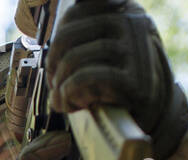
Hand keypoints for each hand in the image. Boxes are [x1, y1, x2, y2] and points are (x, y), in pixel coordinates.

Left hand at [46, 0, 187, 159]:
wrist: (143, 120)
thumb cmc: (113, 87)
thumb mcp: (98, 55)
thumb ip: (80, 36)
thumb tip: (44, 19)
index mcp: (123, 11)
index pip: (75, 13)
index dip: (56, 42)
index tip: (54, 66)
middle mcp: (132, 23)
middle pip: (69, 35)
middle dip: (53, 65)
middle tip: (55, 85)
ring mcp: (136, 49)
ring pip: (75, 57)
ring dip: (60, 83)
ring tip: (62, 98)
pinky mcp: (135, 80)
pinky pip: (87, 77)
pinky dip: (70, 92)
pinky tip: (72, 104)